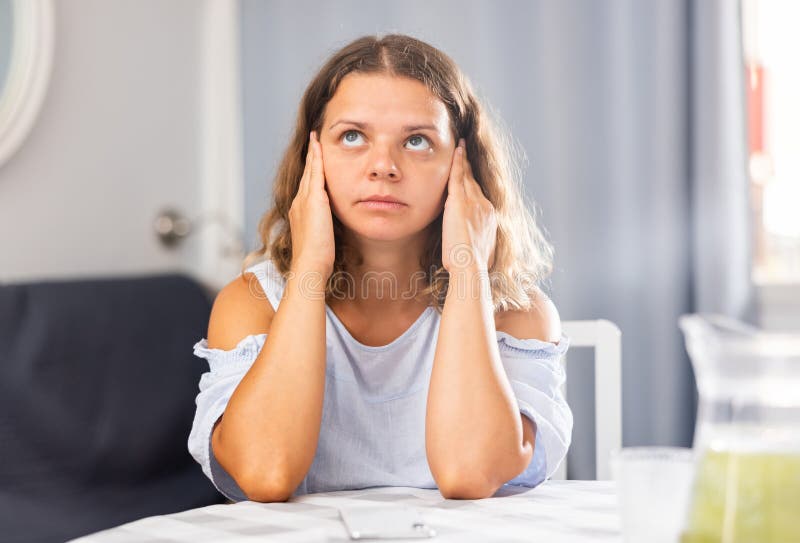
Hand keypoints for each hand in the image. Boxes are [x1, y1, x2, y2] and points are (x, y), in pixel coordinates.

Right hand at [288, 131, 334, 278]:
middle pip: (306, 175)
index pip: (306, 187)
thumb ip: (324, 229)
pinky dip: (317, 158)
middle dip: (310, 158)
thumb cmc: (316, 259)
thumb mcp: (320, 240)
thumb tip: (330, 229)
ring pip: (310, 171)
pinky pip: (315, 172)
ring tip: (315, 139)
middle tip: (312, 141)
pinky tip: (319, 147)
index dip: (310, 172)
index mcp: (299, 212)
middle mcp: (298, 203)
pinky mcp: (314, 200)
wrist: (310, 264)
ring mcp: (304, 200)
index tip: (313, 161)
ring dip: (313, 154)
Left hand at [441, 139, 496, 272]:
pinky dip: (457, 162)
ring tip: (460, 145)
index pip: (479, 195)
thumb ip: (475, 242)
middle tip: (465, 151)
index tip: (471, 175)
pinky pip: (458, 177)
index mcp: (489, 217)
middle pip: (474, 182)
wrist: (470, 267)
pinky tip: (456, 150)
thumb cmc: (470, 266)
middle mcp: (485, 206)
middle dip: (469, 167)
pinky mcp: (460, 202)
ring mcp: (474, 203)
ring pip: (467, 176)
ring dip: (463, 160)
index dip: (474, 183)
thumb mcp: (477, 252)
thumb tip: (470, 247)